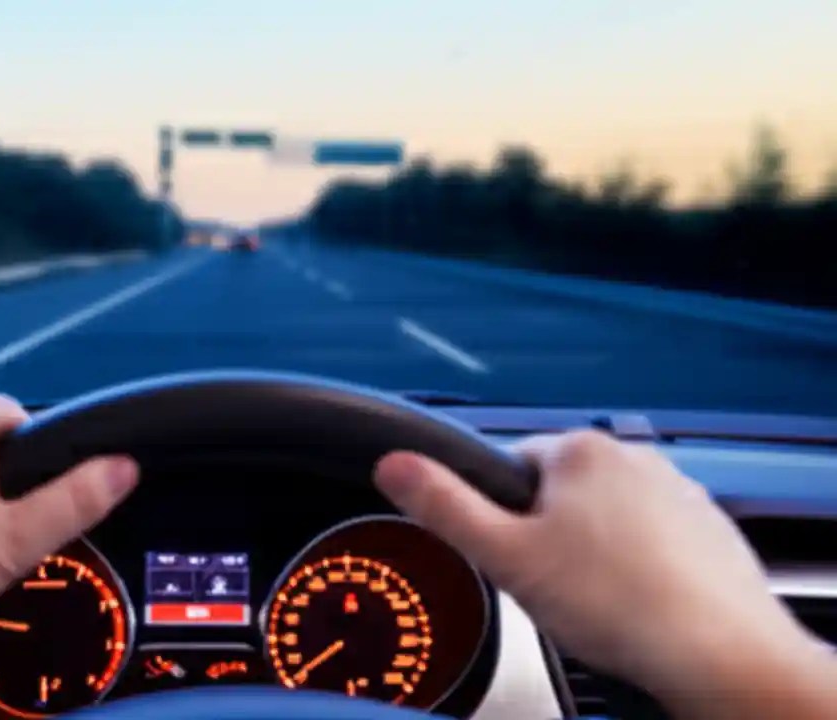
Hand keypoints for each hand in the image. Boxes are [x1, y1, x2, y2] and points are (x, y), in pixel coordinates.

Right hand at [374, 431, 811, 699]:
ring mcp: (679, 492)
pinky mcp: (709, 530)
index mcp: (579, 450)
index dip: (502, 519)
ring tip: (600, 604)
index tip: (517, 558)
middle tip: (554, 588)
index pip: (510, 468)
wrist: (719, 654)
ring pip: (606, 522)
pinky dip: (640, 573)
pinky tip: (636, 607)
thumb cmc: (618, 606)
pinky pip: (652, 546)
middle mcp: (634, 458)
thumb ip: (444, 506)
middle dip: (549, 539)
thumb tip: (392, 463)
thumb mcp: (505, 556)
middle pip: (559, 496)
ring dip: (595, 557)